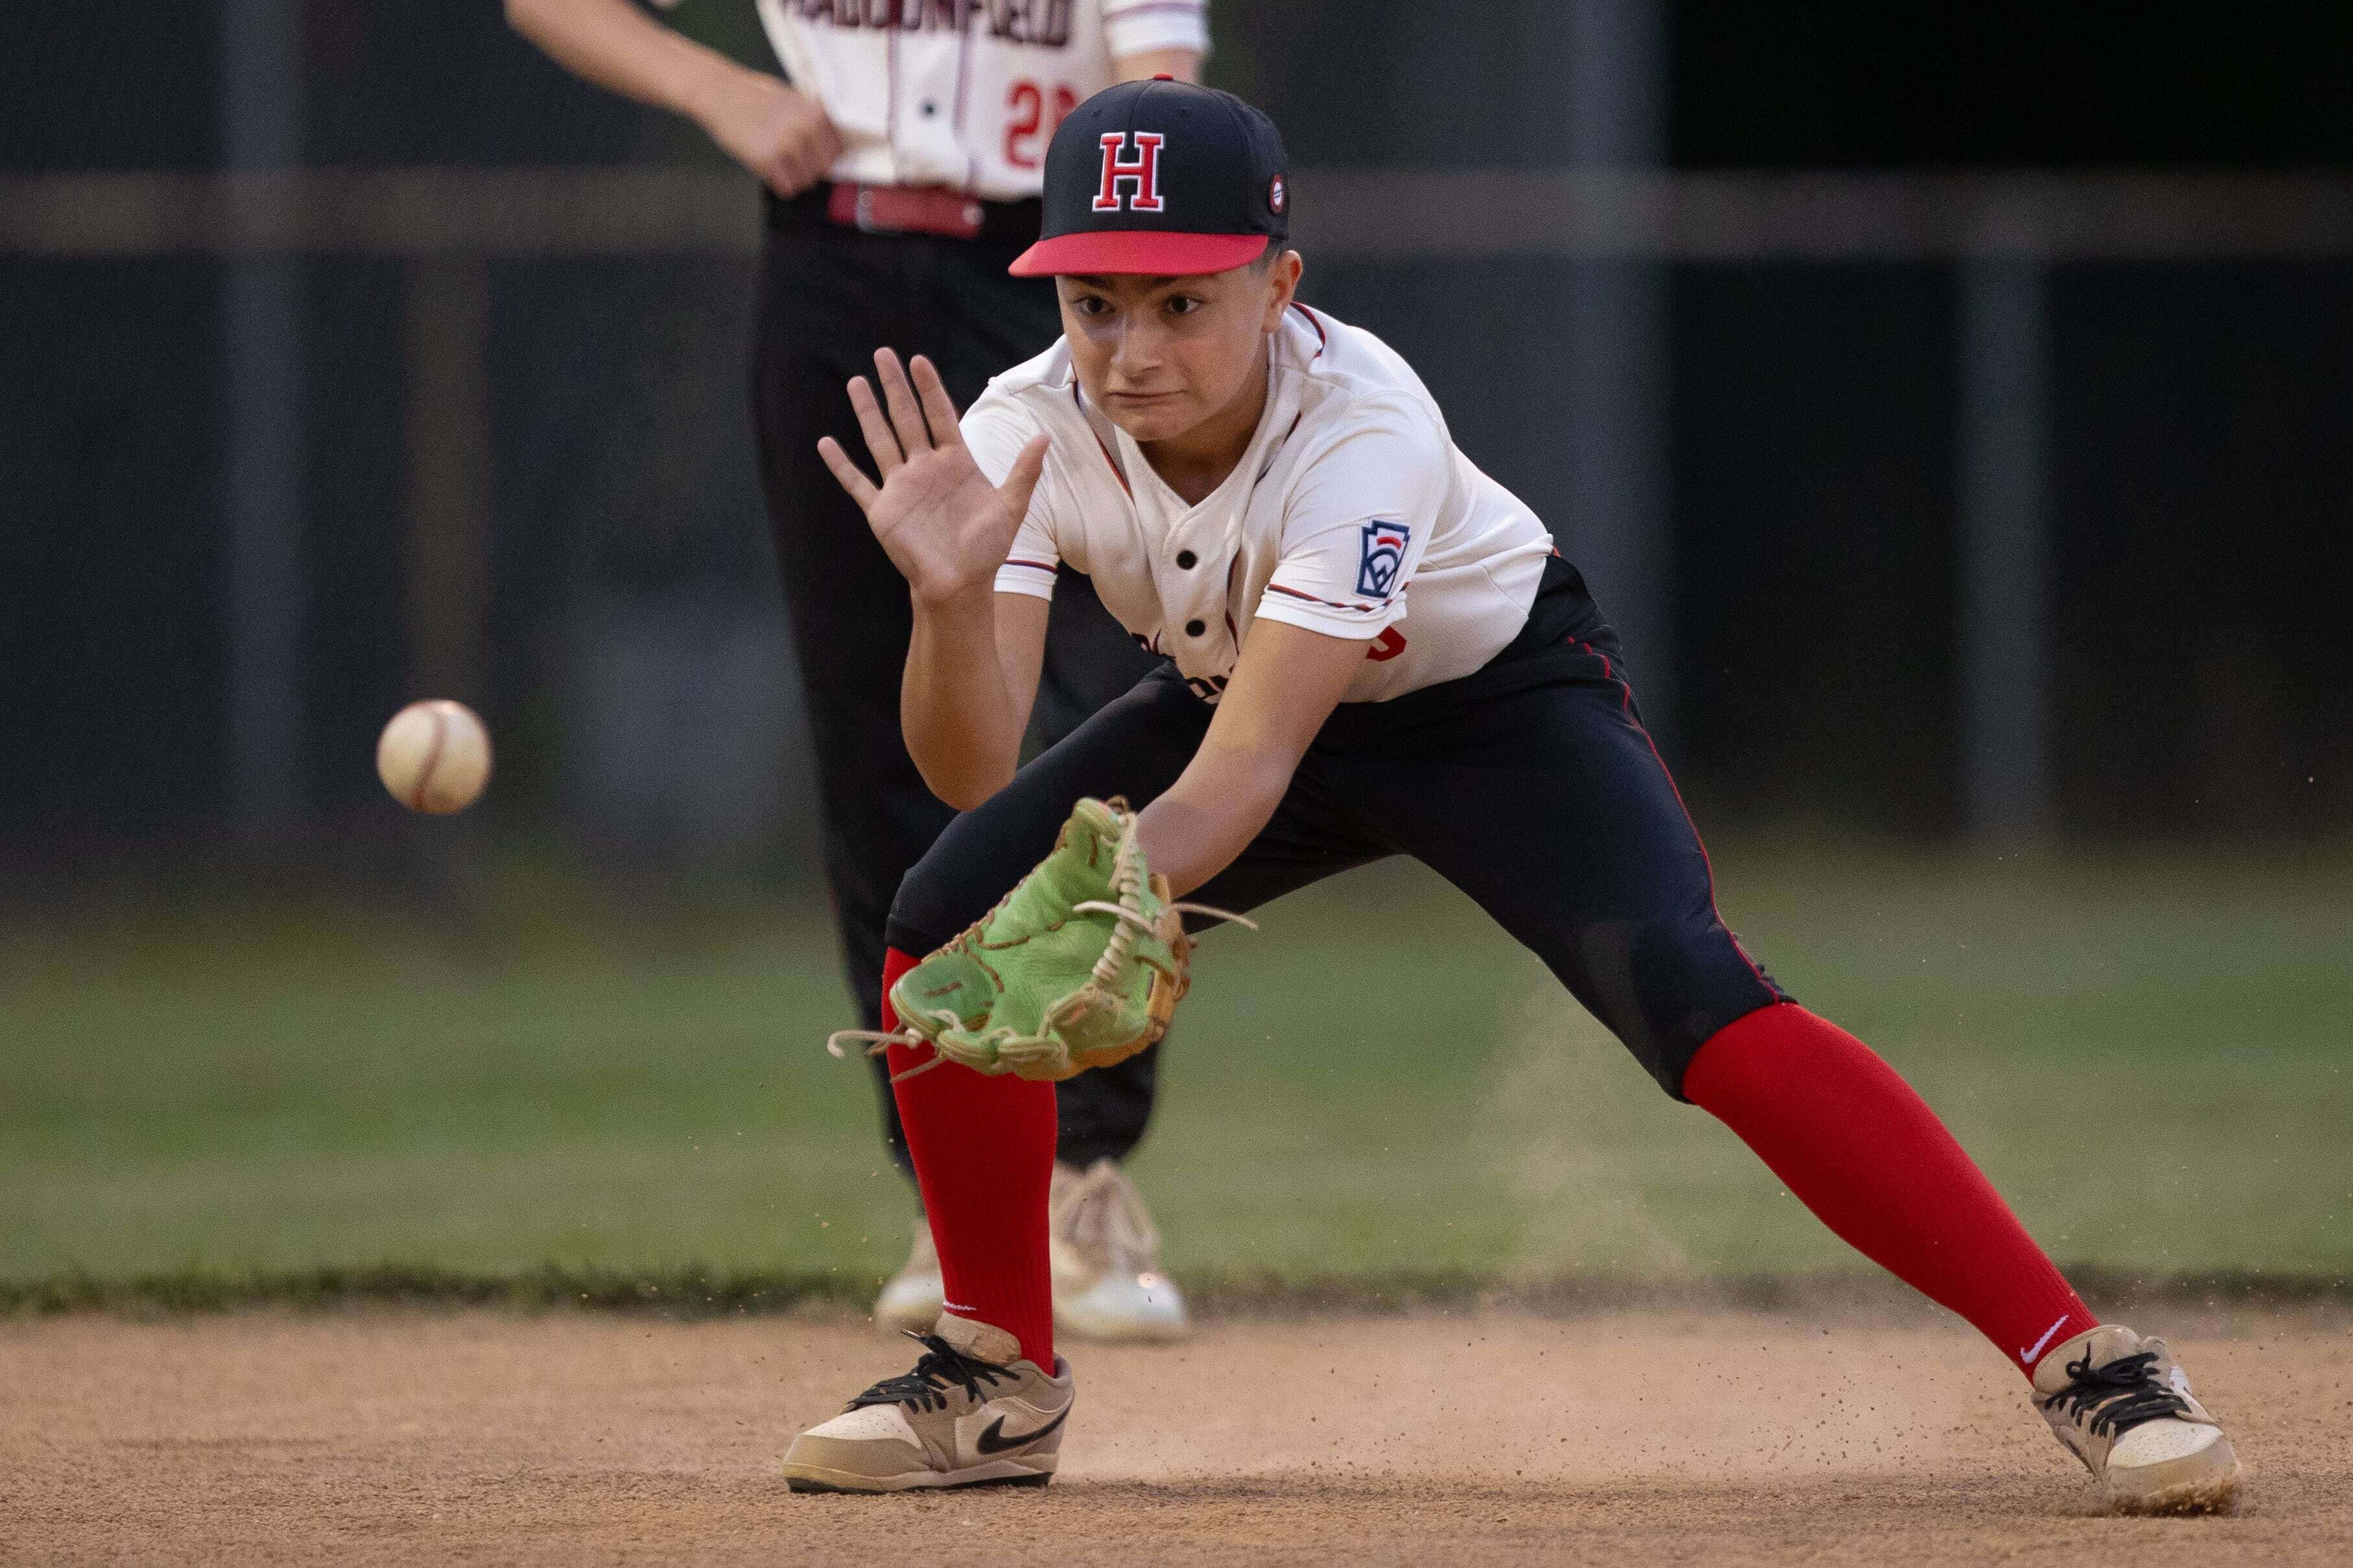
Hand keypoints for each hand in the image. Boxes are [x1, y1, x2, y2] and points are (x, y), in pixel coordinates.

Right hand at [695, 70, 841, 197]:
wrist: (720, 93)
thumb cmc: (754, 96)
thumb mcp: (794, 100)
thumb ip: (814, 122)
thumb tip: (834, 148)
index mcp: (815, 115)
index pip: (837, 152)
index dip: (824, 157)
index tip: (813, 157)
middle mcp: (804, 130)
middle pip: (823, 171)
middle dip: (809, 169)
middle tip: (792, 161)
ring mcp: (786, 147)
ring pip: (805, 182)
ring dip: (793, 178)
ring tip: (779, 162)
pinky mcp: (766, 161)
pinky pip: (786, 188)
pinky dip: (778, 183)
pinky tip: (768, 168)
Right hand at [818, 350, 1050, 607]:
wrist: (959, 584)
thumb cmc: (986, 549)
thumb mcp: (1010, 508)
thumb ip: (1024, 472)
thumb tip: (1045, 437)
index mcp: (955, 463)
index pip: (940, 415)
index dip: (929, 389)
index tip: (919, 360)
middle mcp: (925, 468)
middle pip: (906, 418)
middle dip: (895, 386)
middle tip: (883, 354)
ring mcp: (901, 486)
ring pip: (880, 440)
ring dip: (868, 412)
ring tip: (857, 382)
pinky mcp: (882, 509)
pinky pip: (857, 483)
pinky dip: (841, 465)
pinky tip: (825, 443)